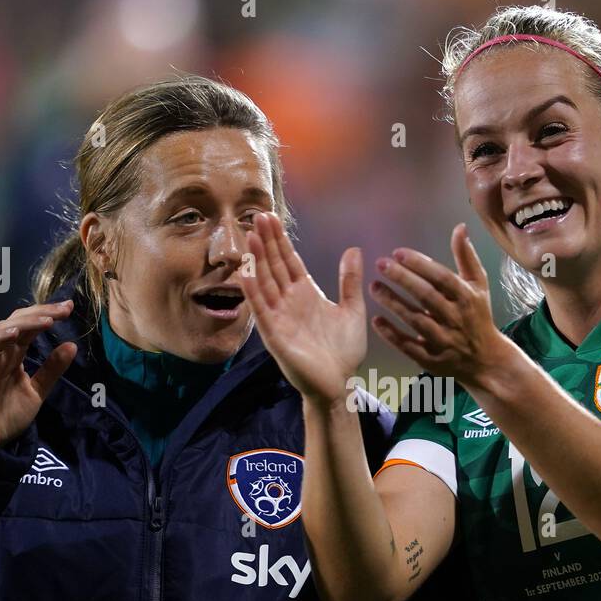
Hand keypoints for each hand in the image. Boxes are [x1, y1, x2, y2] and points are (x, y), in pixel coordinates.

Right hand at [0, 301, 77, 446]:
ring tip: (47, 320)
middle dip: (41, 313)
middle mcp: (0, 353)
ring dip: (25, 322)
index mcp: (14, 354)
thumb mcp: (38, 391)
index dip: (48, 315)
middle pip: (18, 322)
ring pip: (2, 330)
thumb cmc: (9, 415)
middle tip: (63, 309)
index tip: (69, 308)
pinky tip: (17, 333)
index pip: (30, 327)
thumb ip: (52, 369)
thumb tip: (72, 345)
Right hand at [241, 212, 366, 405]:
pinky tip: (247, 275)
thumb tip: (353, 249)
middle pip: (274, 266)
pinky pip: (262, 312)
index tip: (270, 217)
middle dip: (266, 242)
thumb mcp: (352, 310)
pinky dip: (254, 294)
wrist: (339, 384)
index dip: (280, 240)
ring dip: (257, 262)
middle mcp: (288, 302)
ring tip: (252, 238)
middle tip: (257, 216)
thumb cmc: (343, 351)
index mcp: (305, 293)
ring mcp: (280, 318)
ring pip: (265, 284)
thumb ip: (349, 281)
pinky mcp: (275, 336)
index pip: (288, 260)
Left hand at [370, 223, 508, 387]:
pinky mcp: (432, 360)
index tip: (398, 253)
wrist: (485, 360)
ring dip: (394, 304)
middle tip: (381, 264)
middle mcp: (455, 318)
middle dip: (404, 279)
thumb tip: (460, 227)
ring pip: (416, 320)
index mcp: (466, 298)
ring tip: (374, 287)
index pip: (442, 278)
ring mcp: (443, 341)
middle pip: (427, 297)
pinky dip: (392, 335)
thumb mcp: (478, 285)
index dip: (421, 265)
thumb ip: (466, 257)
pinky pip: (409, 346)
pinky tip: (376, 321)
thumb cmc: (478, 316)